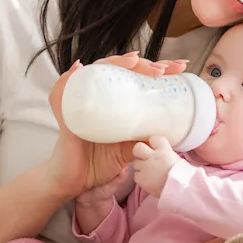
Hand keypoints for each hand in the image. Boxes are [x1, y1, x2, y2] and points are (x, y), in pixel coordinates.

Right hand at [46, 52, 187, 199]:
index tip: (179, 68)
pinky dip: (69, 77)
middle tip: (163, 69)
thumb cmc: (100, 160)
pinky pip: (63, 91)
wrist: (78, 180)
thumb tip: (169, 134)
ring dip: (114, 63)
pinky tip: (80, 68)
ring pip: (96, 71)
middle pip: (120, 69)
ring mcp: (80, 99)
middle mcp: (98, 94)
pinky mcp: (65, 112)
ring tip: (134, 62)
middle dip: (144, 64)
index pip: (137, 77)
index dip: (158, 68)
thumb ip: (145, 139)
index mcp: (116, 100)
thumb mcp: (130, 149)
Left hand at [132, 136, 179, 197]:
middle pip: (138, 147)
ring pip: (136, 163)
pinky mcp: (140, 178)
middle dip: (139, 152)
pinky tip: (148, 181)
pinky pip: (136, 176)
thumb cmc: (181, 176)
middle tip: (143, 158)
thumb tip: (159, 153)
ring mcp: (145, 167)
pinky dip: (140, 178)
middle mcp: (153, 157)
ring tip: (149, 173)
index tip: (153, 147)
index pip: (154, 138)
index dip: (153, 143)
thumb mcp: (176, 160)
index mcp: (164, 151)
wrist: (180, 190)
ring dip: (140, 167)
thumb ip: (165, 154)